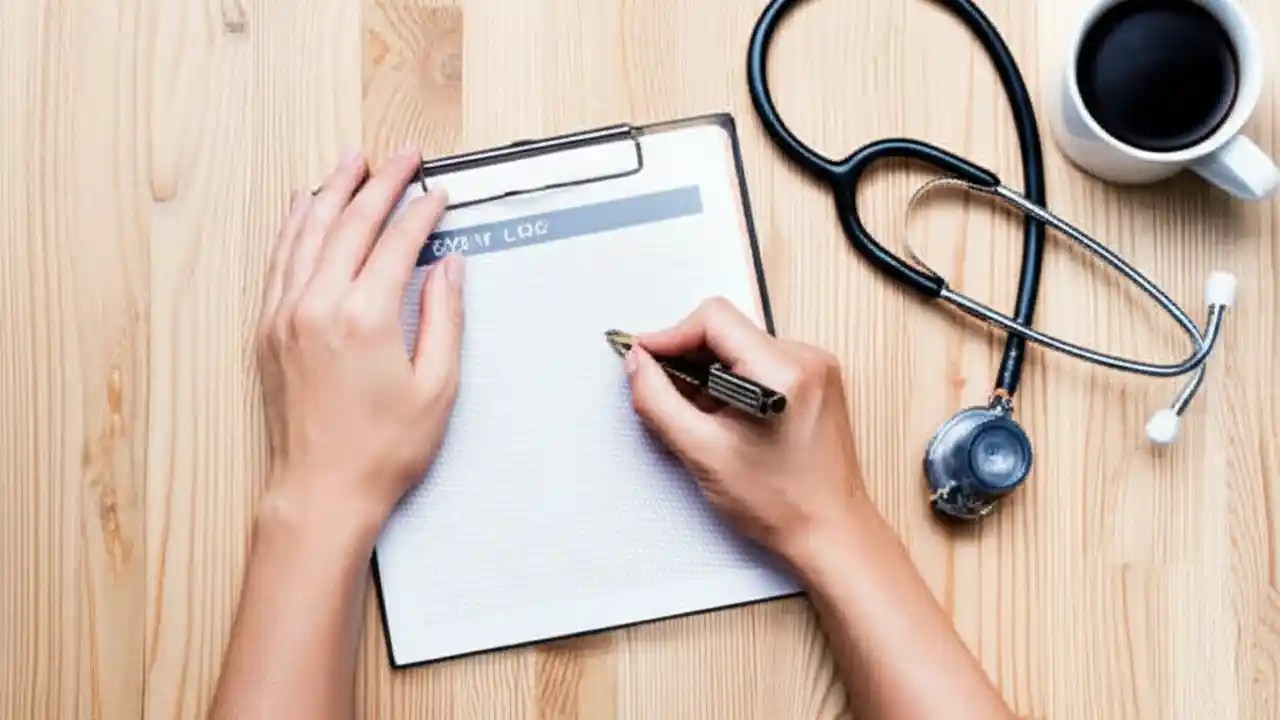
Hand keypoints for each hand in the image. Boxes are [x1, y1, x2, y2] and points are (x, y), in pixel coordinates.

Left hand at [257, 146, 463, 529]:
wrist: (320, 492)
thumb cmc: (382, 450)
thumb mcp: (436, 386)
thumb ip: (443, 317)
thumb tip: (448, 266)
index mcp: (364, 317)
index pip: (396, 242)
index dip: (421, 212)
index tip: (438, 194)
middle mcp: (318, 305)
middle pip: (350, 222)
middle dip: (380, 182)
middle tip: (402, 155)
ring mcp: (285, 315)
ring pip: (308, 231)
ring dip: (332, 190)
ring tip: (352, 160)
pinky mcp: (268, 330)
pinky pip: (280, 260)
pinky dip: (295, 226)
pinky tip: (302, 206)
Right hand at [624, 298, 866, 568]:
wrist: (830, 533)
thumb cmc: (780, 504)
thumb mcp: (702, 453)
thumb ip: (658, 401)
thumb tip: (637, 364)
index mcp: (783, 371)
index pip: (713, 319)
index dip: (669, 336)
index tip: (643, 358)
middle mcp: (806, 359)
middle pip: (727, 331)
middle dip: (688, 359)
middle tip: (664, 394)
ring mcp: (816, 369)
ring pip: (741, 347)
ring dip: (710, 373)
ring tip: (700, 417)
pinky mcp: (817, 382)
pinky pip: (762, 362)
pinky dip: (734, 382)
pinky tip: (726, 418)